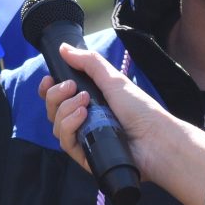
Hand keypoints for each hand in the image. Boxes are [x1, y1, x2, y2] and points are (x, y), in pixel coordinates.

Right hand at [40, 43, 204, 204]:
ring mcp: (84, 139)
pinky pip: (65, 142)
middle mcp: (84, 121)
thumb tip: (63, 48)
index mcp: (90, 103)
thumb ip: (89, 62)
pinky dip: (69, 126)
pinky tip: (82, 116)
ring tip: (85, 102)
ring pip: (56, 126)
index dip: (49, 89)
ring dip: (65, 109)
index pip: (59, 98)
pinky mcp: (85, 156)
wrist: (155, 139)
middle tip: (73, 87)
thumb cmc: (140, 109)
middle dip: (56, 95)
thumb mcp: (113, 80)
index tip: (49, 79)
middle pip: (53, 110)